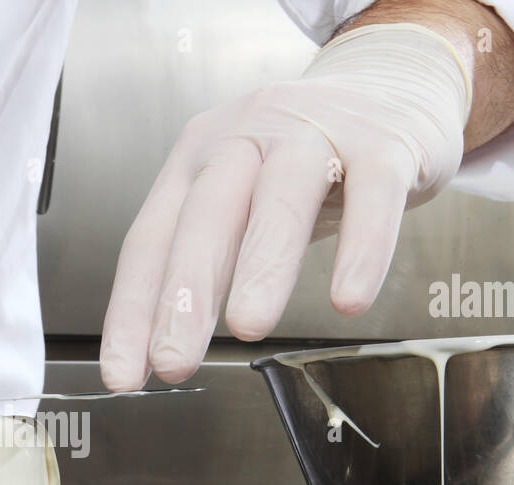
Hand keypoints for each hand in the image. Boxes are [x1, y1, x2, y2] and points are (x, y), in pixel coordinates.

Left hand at [100, 23, 471, 388]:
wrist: (390, 81)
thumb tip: (160, 351)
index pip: (151, 241)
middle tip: (171, 361)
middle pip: (205, 218)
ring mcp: (313, 135)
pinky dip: (361, 250)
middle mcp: (244, 140)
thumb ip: (209, 269)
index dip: (131, 312)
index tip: (122, 375)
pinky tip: (349, 300)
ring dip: (261, 267)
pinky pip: (371, 196)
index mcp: (197, 161)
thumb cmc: (305, 161)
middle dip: (184, 296)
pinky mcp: (382, 143)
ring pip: (280, 199)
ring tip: (249, 328)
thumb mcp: (243, 203)